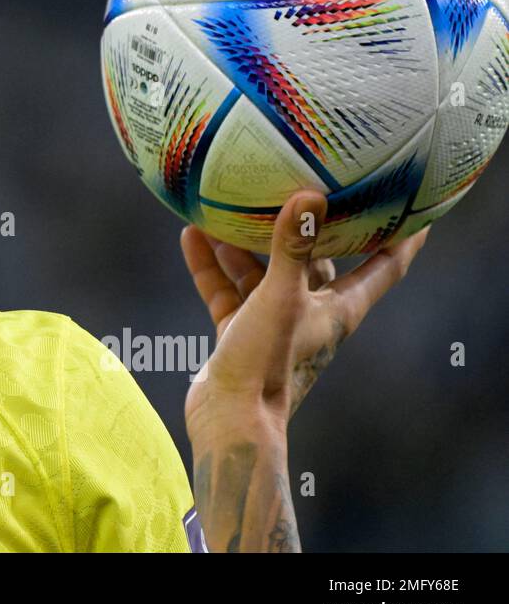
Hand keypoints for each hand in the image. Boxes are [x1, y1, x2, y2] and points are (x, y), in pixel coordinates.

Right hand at [180, 190, 428, 437]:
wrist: (229, 420)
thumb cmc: (267, 364)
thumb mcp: (280, 298)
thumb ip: (290, 248)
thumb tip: (307, 196)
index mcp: (339, 308)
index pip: (385, 266)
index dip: (402, 236)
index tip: (411, 203)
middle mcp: (311, 312)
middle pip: (315, 260)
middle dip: (306, 225)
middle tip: (302, 183)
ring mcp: (273, 323)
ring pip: (262, 271)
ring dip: (242, 243)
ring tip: (223, 206)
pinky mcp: (239, 333)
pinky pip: (226, 289)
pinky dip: (211, 265)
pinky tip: (191, 236)